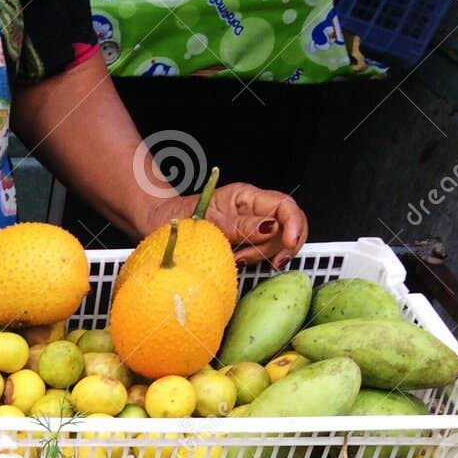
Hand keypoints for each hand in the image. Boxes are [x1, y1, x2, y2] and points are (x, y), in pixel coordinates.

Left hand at [146, 182, 308, 268]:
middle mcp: (253, 209)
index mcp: (247, 196)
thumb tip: (271, 227)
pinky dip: (252, 261)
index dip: (294, 225)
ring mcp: (252, 226)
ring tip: (234, 258)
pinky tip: (236, 261)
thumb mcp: (209, 221)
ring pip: (275, 243)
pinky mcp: (246, 242)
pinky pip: (260, 252)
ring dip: (259, 256)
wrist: (162, 225)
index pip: (285, 206)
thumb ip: (240, 225)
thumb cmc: (181, 217)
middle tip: (246, 258)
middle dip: (274, 247)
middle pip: (285, 228)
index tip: (288, 244)